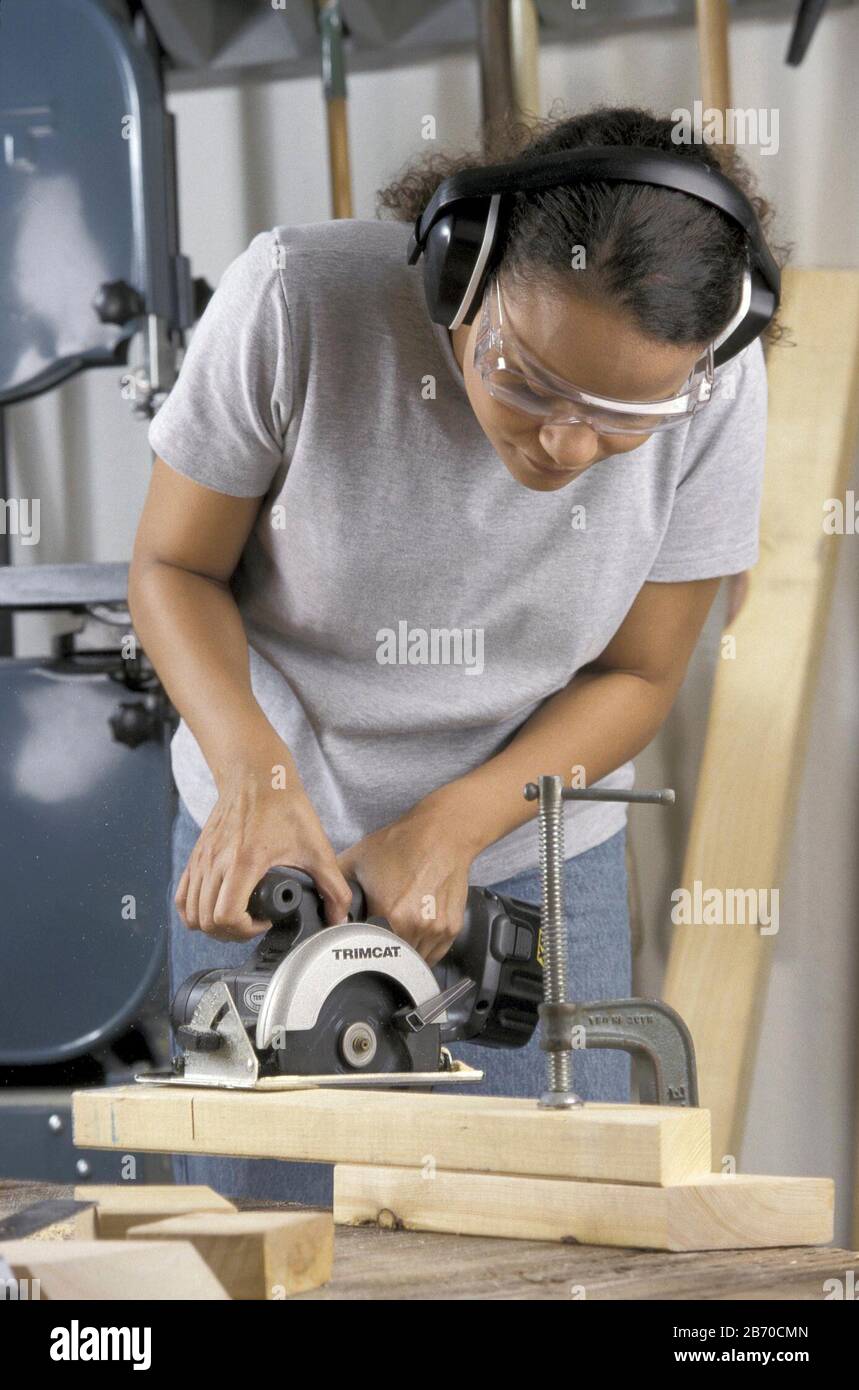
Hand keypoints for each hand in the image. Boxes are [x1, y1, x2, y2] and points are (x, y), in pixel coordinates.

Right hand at [175, 758, 351, 941]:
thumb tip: (338, 917)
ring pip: (190, 913)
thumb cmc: (283, 805)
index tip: (265, 920)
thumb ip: (333, 886)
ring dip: (212, 925)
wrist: (256, 774)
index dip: (245, 930)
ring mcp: (202, 859)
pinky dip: (193, 911)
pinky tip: (215, 907)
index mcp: (244, 861)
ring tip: (237, 918)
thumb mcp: (317, 846)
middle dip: (231, 933)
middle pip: (206, 921)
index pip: (225, 916)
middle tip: (253, 923)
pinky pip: (181, 897)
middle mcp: (217, 862)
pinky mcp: (196, 856)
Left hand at [337, 796, 479, 966]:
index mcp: (390, 913)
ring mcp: (437, 929)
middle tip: (376, 934)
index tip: (357, 939)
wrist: (442, 833)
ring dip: (403, 953)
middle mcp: (416, 926)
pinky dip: (423, 950)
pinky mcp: (452, 928)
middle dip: (381, 950)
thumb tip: (317, 905)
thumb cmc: (403, 844)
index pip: (367, 948)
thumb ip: (333, 886)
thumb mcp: (357, 860)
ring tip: (397, 932)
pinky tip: (415, 933)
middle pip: (391, 957)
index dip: (359, 945)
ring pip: (414, 960)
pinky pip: (434, 954)